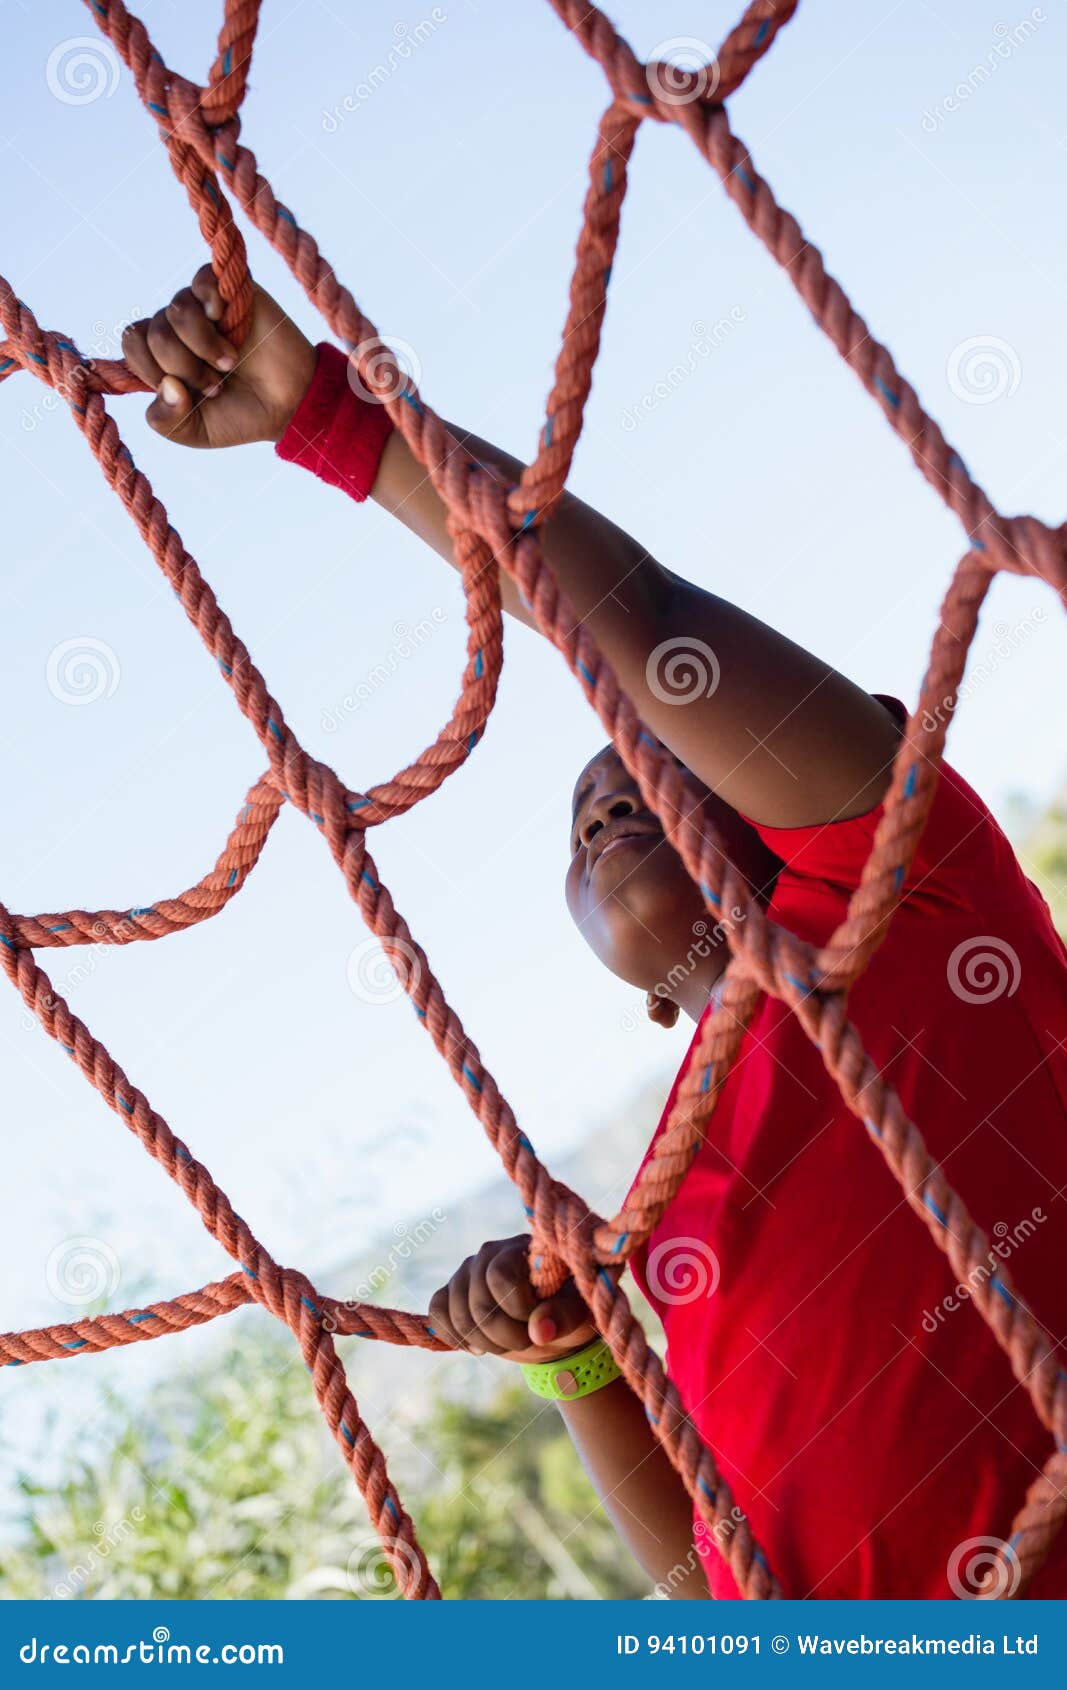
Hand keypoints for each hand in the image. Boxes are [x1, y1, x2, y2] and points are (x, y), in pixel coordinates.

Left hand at [121, 265, 316, 448]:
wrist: (289, 406)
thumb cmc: (241, 418)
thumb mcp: (193, 432)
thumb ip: (165, 420)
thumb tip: (167, 385)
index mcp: (164, 357)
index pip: (133, 343)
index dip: (151, 369)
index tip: (188, 394)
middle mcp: (180, 328)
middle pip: (153, 331)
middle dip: (182, 366)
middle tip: (216, 385)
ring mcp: (205, 308)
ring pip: (176, 310)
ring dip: (201, 345)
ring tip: (228, 363)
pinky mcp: (232, 292)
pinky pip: (202, 280)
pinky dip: (209, 300)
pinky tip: (223, 319)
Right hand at [428, 1235, 596, 1363]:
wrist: (549, 1323)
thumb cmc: (569, 1309)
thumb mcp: (578, 1312)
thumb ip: (562, 1316)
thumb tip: (539, 1331)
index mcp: (521, 1247)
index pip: (500, 1278)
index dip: (517, 1310)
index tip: (541, 1324)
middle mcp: (489, 1252)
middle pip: (478, 1301)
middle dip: (503, 1334)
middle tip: (526, 1341)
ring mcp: (466, 1271)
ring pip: (455, 1310)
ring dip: (482, 1340)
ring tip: (507, 1343)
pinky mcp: (451, 1291)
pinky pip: (437, 1311)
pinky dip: (454, 1334)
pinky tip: (478, 1345)